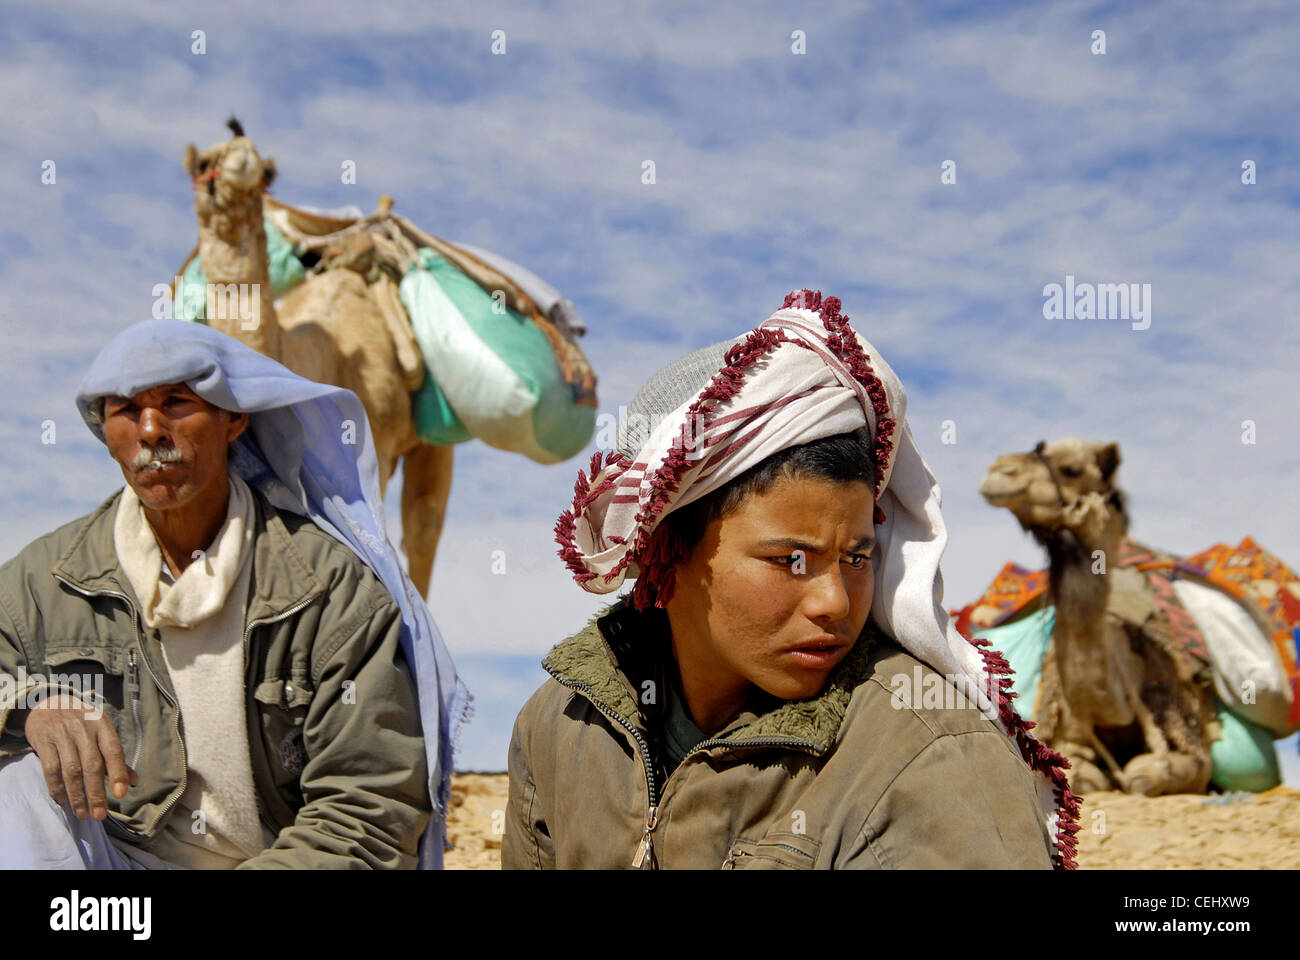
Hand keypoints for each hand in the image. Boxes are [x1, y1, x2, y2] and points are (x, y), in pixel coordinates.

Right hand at [23, 696, 138, 820]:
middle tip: (99, 815)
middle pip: (92, 764)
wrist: (48, 703)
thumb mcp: (101, 732)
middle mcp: (84, 728)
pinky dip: (56, 787)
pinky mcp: (43, 741)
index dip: (117, 772)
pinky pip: (50, 768)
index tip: (120, 794)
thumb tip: (134, 781)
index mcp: (103, 725)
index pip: (113, 750)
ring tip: (82, 814)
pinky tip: (62, 801)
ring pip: (71, 770)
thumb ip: (115, 758)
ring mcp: (62, 734)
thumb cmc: (81, 723)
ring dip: (77, 795)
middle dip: (96, 792)